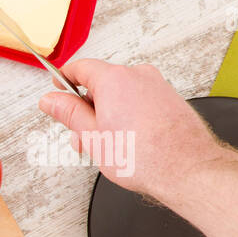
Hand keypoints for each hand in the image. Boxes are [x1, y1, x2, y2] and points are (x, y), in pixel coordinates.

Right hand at [38, 60, 220, 204]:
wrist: (186, 169)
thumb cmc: (144, 157)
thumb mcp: (92, 136)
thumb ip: (69, 113)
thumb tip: (51, 100)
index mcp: (114, 79)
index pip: (81, 67)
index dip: (64, 79)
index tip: (57, 88)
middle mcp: (138, 75)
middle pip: (101, 82)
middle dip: (87, 106)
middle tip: (81, 134)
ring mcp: (157, 86)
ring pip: (121, 93)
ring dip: (107, 113)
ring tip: (107, 144)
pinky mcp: (169, 98)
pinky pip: (139, 100)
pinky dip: (128, 114)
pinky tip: (127, 141)